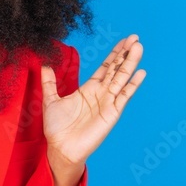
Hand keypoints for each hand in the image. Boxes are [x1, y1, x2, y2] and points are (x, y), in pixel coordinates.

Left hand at [41, 34, 145, 167]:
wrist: (61, 148)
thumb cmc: (57, 128)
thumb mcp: (50, 100)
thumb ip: (49, 82)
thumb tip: (44, 65)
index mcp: (89, 89)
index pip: (105, 67)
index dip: (114, 53)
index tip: (124, 40)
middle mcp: (101, 93)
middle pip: (117, 69)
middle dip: (126, 53)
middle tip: (135, 37)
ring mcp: (108, 102)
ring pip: (122, 78)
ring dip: (130, 63)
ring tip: (139, 47)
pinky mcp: (112, 113)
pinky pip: (124, 96)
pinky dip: (132, 85)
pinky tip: (140, 73)